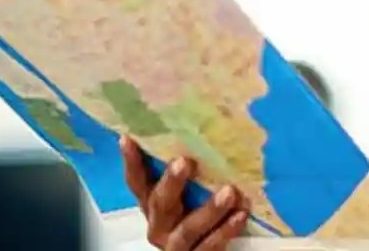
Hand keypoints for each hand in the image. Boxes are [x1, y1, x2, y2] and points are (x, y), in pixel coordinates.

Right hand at [120, 135, 249, 249]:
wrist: (202, 249)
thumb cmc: (198, 212)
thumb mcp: (188, 193)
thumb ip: (189, 173)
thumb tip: (205, 130)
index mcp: (153, 205)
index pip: (137, 182)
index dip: (131, 161)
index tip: (128, 138)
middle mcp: (159, 224)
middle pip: (160, 204)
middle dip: (171, 183)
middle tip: (184, 162)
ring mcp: (175, 245)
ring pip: (187, 229)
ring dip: (209, 210)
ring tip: (229, 192)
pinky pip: (209, 246)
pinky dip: (226, 230)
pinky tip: (240, 214)